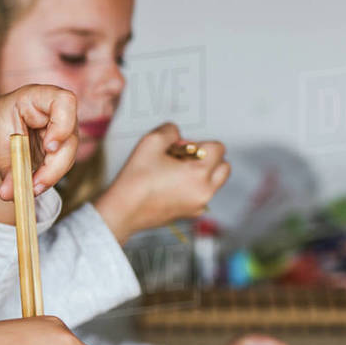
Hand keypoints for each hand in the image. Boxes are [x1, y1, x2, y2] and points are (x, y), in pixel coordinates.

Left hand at [0, 84, 78, 222]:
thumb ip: (4, 167)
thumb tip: (10, 193)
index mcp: (36, 97)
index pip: (64, 102)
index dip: (63, 125)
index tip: (49, 147)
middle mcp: (54, 113)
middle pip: (69, 137)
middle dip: (53, 166)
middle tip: (34, 186)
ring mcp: (60, 132)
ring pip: (66, 157)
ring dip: (49, 177)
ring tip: (27, 191)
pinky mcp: (58, 150)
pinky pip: (58, 167)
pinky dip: (45, 179)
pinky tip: (30, 188)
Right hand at [93, 123, 229, 243]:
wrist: (122, 211)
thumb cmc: (135, 180)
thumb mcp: (150, 142)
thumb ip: (170, 130)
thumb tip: (177, 134)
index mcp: (200, 174)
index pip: (218, 148)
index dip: (197, 143)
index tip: (178, 149)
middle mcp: (205, 191)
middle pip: (223, 166)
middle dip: (206, 159)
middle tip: (181, 160)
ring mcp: (198, 205)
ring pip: (214, 181)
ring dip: (201, 173)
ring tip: (174, 173)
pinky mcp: (190, 214)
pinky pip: (201, 195)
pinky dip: (192, 188)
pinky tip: (169, 186)